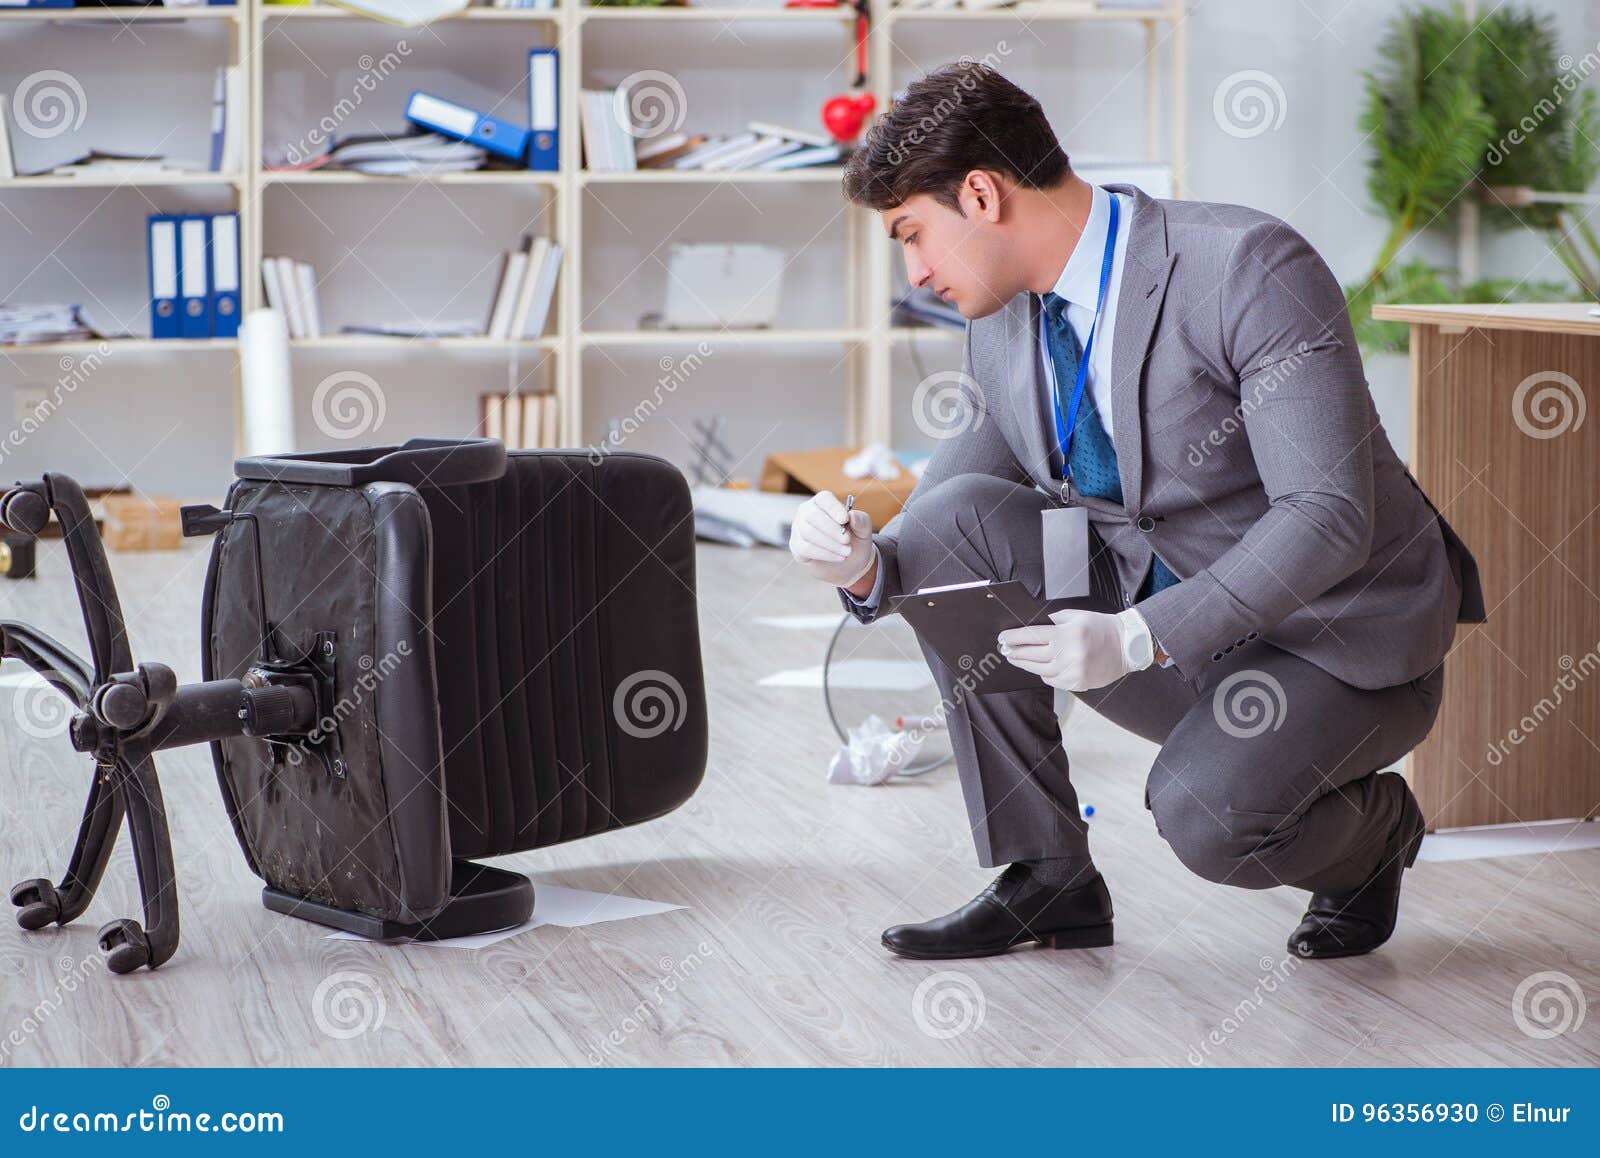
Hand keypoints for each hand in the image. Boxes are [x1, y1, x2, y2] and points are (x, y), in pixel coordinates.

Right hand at [790, 490, 875, 587]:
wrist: (848, 563)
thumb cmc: (854, 540)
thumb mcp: (863, 531)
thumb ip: (861, 521)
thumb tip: (852, 516)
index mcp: (823, 503)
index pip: (824, 499)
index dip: (833, 508)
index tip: (845, 520)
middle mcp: (807, 512)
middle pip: (813, 515)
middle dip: (832, 529)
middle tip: (847, 540)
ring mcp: (799, 529)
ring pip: (808, 533)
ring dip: (830, 544)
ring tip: (847, 551)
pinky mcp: (796, 546)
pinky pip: (805, 548)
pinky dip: (825, 554)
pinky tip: (839, 557)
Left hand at [997, 608, 1152, 691]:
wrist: (1127, 645)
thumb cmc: (1100, 627)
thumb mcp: (1076, 616)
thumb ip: (1052, 622)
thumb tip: (1028, 629)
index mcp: (1068, 634)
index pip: (1033, 636)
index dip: (1014, 638)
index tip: (1002, 638)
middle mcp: (1070, 654)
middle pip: (1032, 655)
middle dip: (1015, 652)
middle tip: (1003, 650)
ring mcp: (1074, 671)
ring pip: (1039, 670)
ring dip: (1025, 664)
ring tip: (1016, 659)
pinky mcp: (1078, 683)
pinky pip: (1052, 680)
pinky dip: (1043, 673)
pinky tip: (1038, 667)